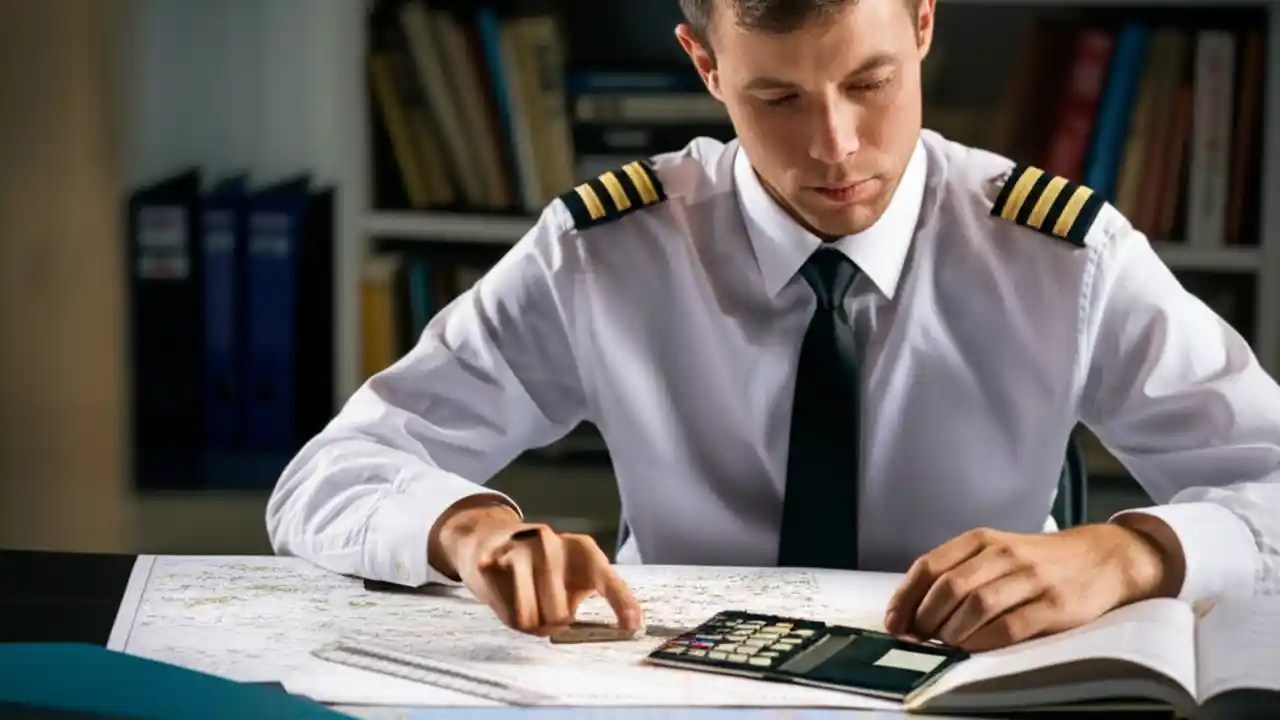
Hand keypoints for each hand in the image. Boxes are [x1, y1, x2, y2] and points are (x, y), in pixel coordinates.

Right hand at [429, 497, 642, 634]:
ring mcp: (519, 550)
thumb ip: (586, 595)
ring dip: (531, 623)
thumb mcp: (570, 574)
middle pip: (560, 615)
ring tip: (529, 602)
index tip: (632, 626)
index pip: (607, 579)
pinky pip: (507, 614)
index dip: (622, 604)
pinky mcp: (490, 562)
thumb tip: (617, 627)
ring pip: (531, 620)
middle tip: (548, 606)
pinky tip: (507, 593)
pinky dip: (509, 614)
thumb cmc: (542, 568)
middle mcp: (551, 543)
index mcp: (581, 549)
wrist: (490, 537)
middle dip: (555, 622)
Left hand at [882, 521, 1182, 651]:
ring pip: (976, 606)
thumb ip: (957, 573)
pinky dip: (984, 642)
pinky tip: (973, 649)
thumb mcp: (994, 553)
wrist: (1101, 558)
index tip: (894, 623)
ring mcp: (1031, 578)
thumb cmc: (1036, 561)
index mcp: (981, 540)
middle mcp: (1004, 554)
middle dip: (926, 619)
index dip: (905, 597)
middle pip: (949, 588)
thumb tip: (912, 611)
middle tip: (920, 639)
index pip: (929, 566)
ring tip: (945, 645)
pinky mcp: (1054, 605)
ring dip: (952, 632)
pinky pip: (1010, 627)